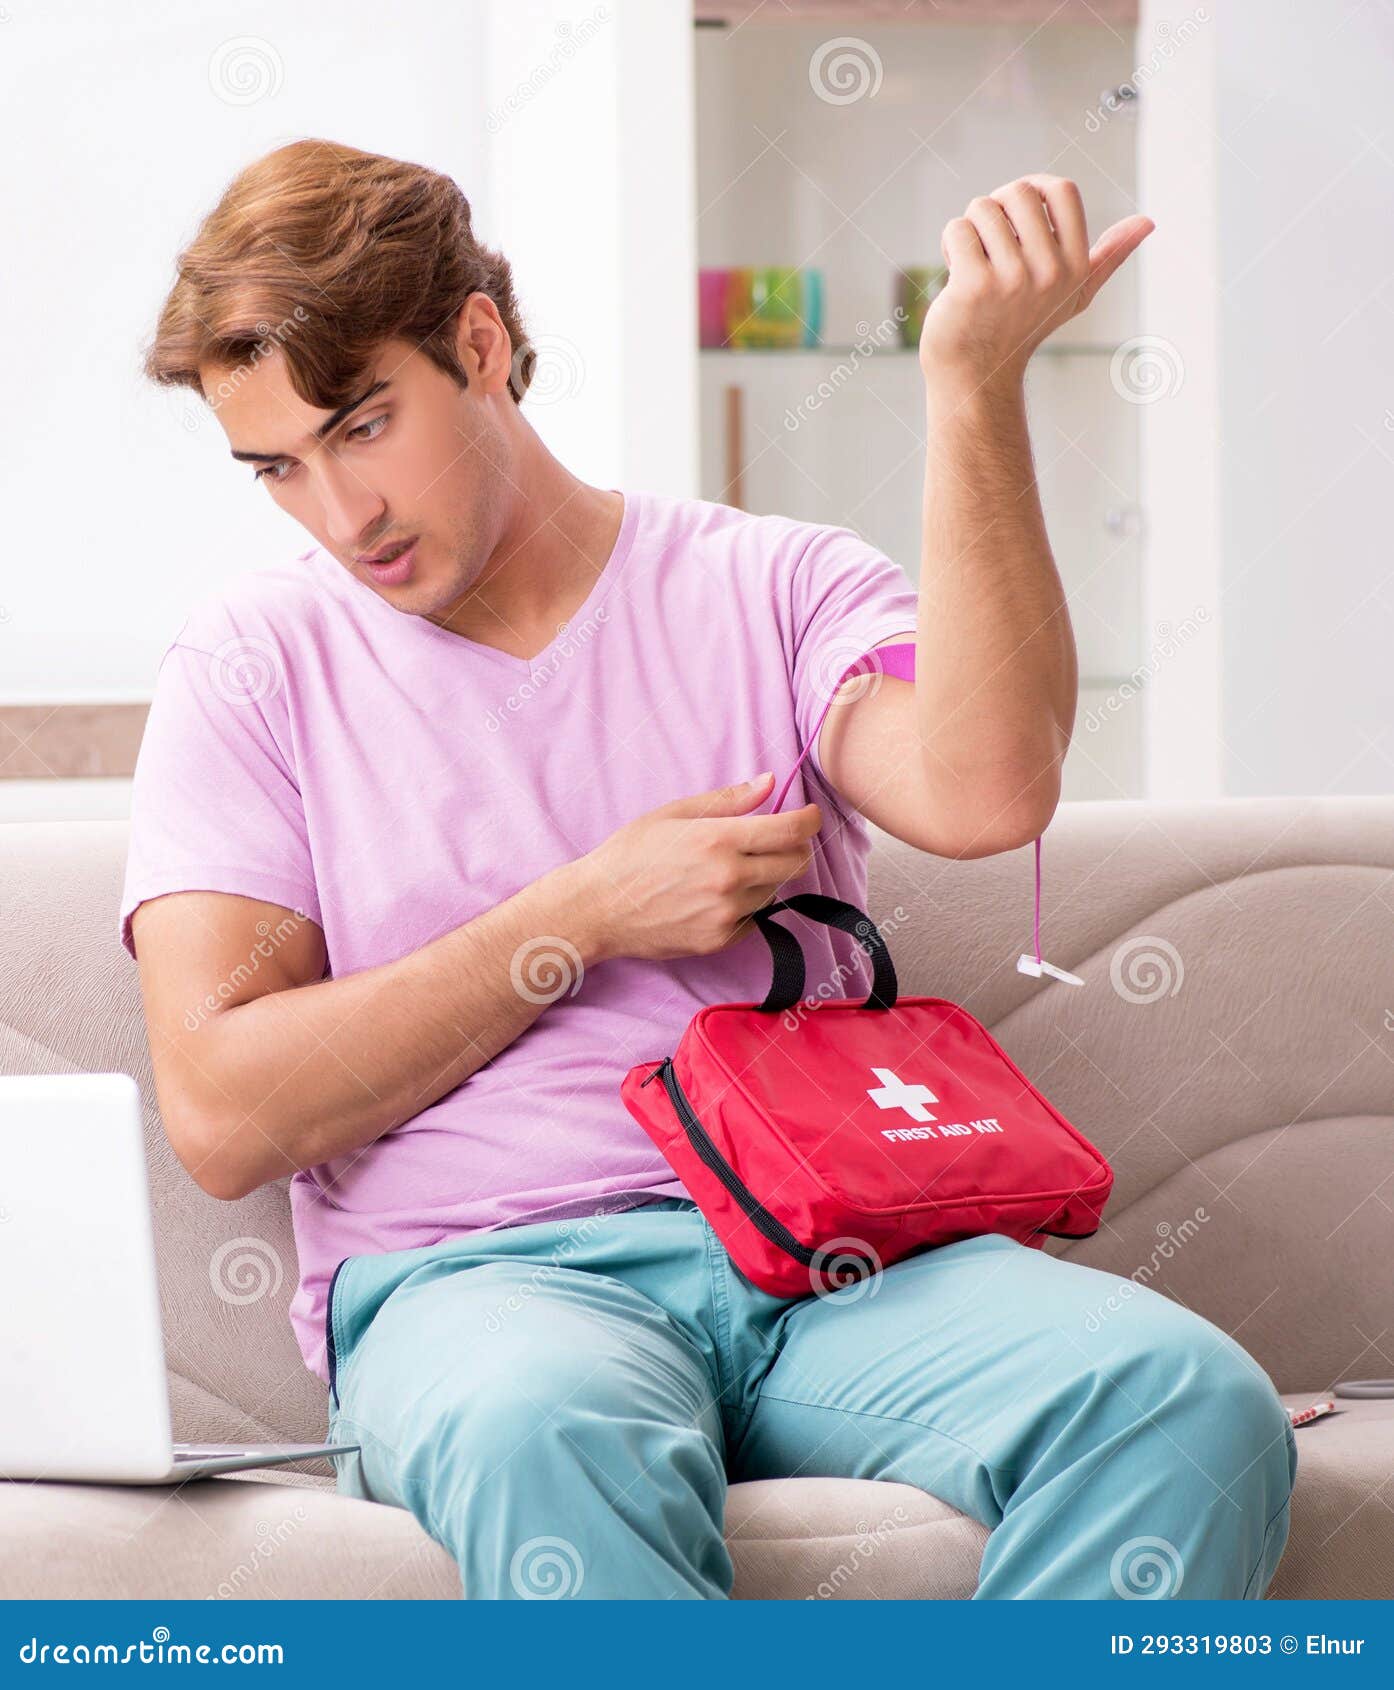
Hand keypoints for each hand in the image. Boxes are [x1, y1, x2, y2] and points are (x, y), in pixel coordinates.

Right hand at [564, 773, 820, 963]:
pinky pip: (753, 918)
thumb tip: (770, 783)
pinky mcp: (720, 939)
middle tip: (776, 841)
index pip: (791, 830)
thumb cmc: (630, 854)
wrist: (598, 907)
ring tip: (730, 869)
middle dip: (794, 848)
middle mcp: (729, 878)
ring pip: (774, 891)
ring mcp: (726, 913)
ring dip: (765, 877)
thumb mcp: (674, 814)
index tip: (810, 815)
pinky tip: (715, 896)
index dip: (809, 820)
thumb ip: (728, 800)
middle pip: (794, 864)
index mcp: (719, 840)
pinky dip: (745, 905)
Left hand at [919, 173, 1153, 392]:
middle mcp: (1050, 272)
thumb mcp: (1074, 294)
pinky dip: (949, 245)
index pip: (1062, 189)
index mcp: (1076, 266)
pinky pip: (958, 230)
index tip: (1016, 213)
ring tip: (973, 263)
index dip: (1034, 188)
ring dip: (970, 230)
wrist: (977, 372)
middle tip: (989, 242)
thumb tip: (1148, 223)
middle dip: (996, 209)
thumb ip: (1108, 258)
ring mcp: (1012, 279)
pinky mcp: (973, 285)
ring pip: (981, 208)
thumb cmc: (1023, 326)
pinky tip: (955, 274)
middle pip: (1019, 192)